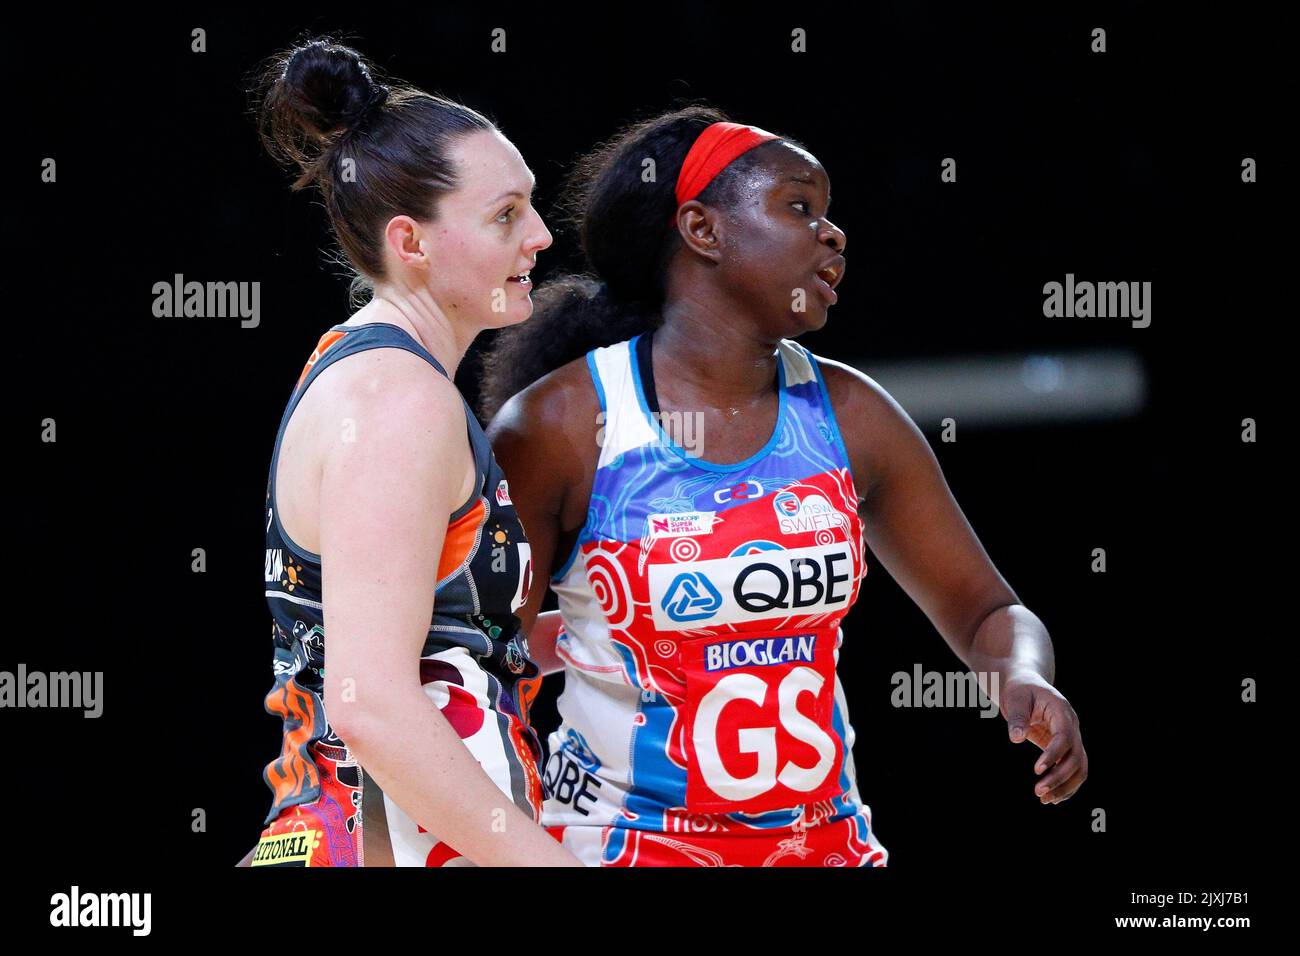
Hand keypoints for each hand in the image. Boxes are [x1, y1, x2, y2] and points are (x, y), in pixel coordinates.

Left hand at [1001, 673, 1087, 804]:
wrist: (1027, 684)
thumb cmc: (1020, 689)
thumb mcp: (1016, 698)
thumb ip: (1017, 717)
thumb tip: (1016, 738)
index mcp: (1061, 711)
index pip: (1064, 737)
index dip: (1053, 755)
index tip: (1037, 770)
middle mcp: (1072, 726)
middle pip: (1075, 756)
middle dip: (1059, 777)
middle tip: (1038, 792)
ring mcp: (1072, 737)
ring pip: (1079, 767)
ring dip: (1066, 786)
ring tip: (1045, 800)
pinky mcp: (1066, 748)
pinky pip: (1074, 769)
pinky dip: (1067, 785)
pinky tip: (1053, 798)